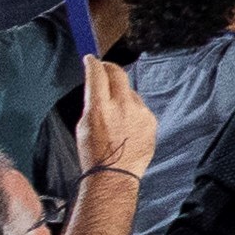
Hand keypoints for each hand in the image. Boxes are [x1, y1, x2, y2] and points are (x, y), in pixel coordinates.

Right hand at [73, 48, 155, 179]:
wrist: (115, 174)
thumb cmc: (94, 153)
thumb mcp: (83, 125)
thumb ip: (92, 103)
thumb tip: (97, 87)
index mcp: (100, 108)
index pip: (97, 74)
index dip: (93, 63)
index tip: (90, 59)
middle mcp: (122, 106)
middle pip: (118, 74)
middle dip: (109, 68)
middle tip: (104, 68)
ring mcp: (140, 113)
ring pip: (130, 92)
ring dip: (121, 94)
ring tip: (114, 112)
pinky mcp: (151, 121)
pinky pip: (140, 108)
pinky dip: (132, 110)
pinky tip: (126, 125)